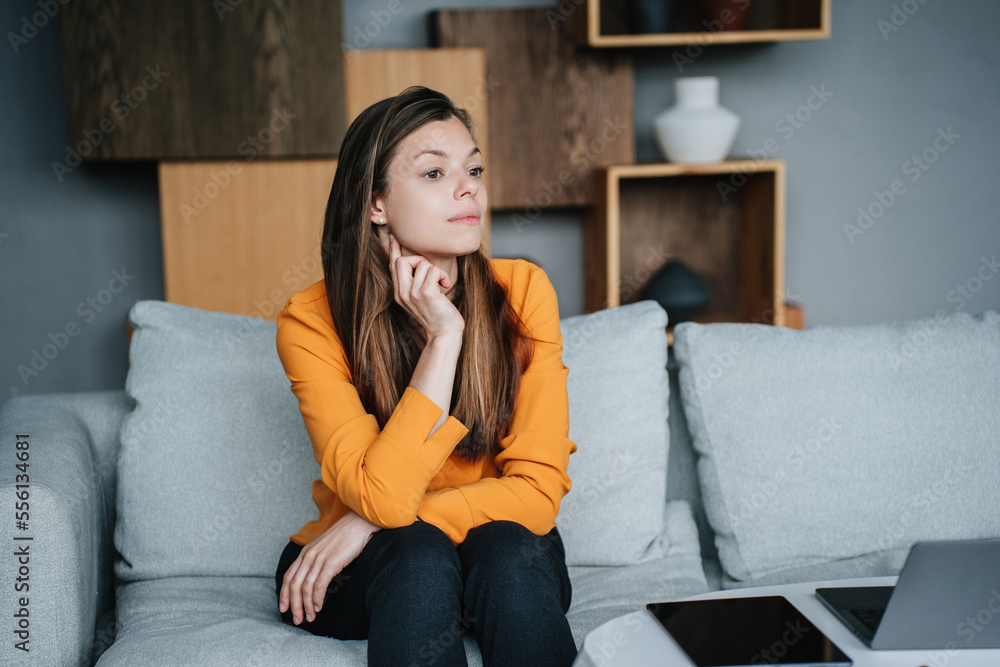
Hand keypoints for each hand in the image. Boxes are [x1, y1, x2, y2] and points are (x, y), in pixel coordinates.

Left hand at [278, 509, 379, 624]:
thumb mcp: (325, 547)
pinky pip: (319, 585)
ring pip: (306, 588)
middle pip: (294, 585)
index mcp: (305, 552)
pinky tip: (319, 606)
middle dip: (294, 605)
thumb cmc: (345, 536)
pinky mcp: (332, 562)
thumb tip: (313, 578)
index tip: (284, 609)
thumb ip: (316, 560)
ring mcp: (320, 559)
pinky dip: (317, 598)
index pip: (288, 577)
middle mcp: (309, 555)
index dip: (284, 595)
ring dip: (306, 606)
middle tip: (298, 620)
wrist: (360, 523)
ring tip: (310, 617)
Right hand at [388, 233, 464, 339]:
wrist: (445, 334)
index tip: (394, 238)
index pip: (393, 268)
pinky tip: (446, 286)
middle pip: (402, 261)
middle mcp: (403, 293)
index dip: (393, 251)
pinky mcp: (426, 293)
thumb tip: (416, 264)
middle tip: (432, 272)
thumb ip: (414, 283)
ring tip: (441, 284)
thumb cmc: (438, 315)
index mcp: (399, 294)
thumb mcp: (421, 298)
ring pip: (422, 263)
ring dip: (436, 271)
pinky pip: (433, 270)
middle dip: (419, 260)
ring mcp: (413, 293)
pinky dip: (442, 276)